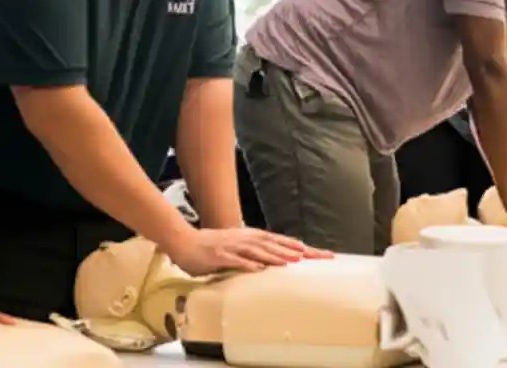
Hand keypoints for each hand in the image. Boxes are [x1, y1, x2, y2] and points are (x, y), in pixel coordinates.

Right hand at [164, 227, 332, 275]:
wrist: (182, 242)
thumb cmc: (209, 248)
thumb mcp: (236, 249)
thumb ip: (253, 254)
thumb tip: (271, 264)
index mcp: (251, 238)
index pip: (282, 242)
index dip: (303, 248)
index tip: (324, 255)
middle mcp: (245, 239)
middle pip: (276, 244)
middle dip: (300, 251)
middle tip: (321, 257)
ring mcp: (232, 246)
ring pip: (259, 250)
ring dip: (276, 255)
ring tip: (294, 261)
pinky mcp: (219, 255)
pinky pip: (235, 260)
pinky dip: (248, 264)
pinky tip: (259, 269)